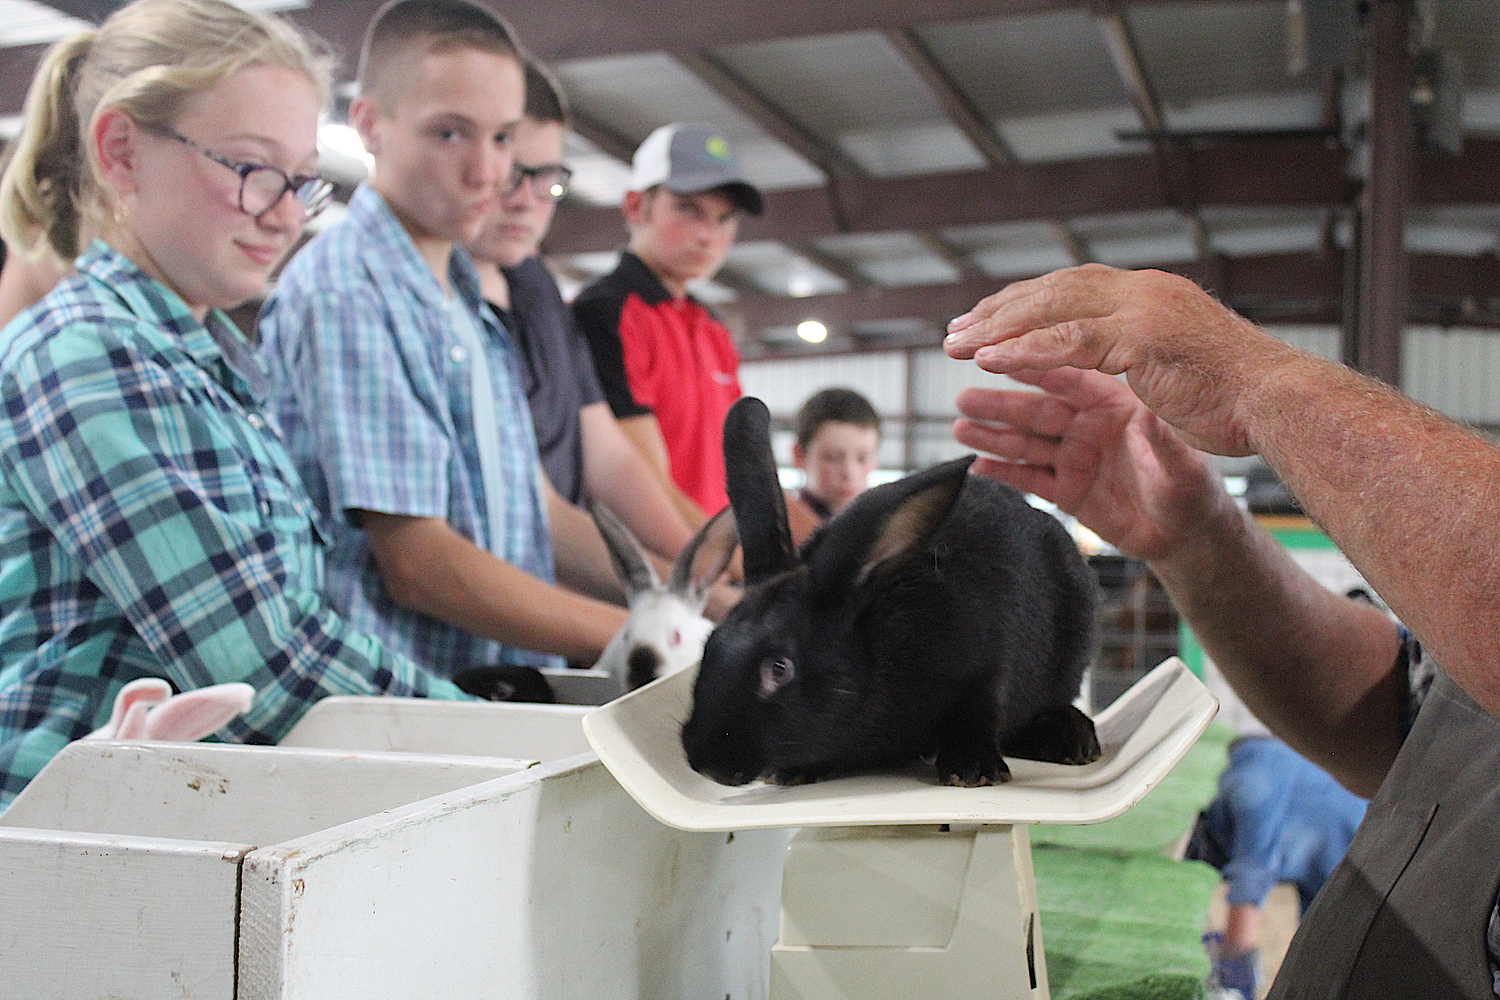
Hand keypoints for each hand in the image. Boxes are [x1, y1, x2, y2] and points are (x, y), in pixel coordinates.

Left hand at [944, 264, 1289, 456]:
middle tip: (954, 329)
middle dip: (999, 310)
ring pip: (1051, 312)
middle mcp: (1142, 293)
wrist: (1278, 405)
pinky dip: (1024, 349)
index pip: (1073, 289)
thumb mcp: (1178, 364)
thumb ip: (1141, 352)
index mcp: (1150, 296)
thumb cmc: (1236, 397)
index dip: (1025, 302)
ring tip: (955, 346)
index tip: (985, 318)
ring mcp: (1141, 312)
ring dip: (998, 329)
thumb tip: (1118, 358)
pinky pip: (1066, 344)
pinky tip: (987, 360)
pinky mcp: (1140, 341)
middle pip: (1053, 292)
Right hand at [953, 368, 1232, 562]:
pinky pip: (1029, 479)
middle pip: (1036, 408)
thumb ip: (1162, 439)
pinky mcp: (1068, 491)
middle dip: (999, 403)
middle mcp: (1089, 425)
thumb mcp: (1183, 462)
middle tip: (965, 395)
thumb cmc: (1194, 487)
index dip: (1033, 366)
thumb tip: (1153, 413)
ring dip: (992, 434)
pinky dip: (1003, 473)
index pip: (1068, 376)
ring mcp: (1075, 457)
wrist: (1190, 533)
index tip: (1001, 355)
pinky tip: (976, 465)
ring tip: (960, 426)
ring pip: (1026, 441)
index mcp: (1115, 403)